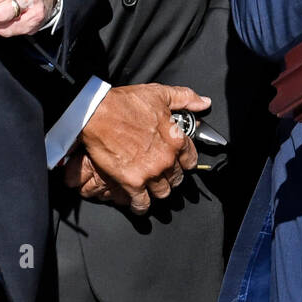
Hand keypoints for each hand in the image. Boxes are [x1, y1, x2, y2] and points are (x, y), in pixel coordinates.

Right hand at [65, 83, 209, 213]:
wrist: (97, 113)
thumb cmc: (126, 103)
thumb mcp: (161, 94)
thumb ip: (186, 98)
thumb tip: (204, 103)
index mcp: (176, 140)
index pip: (191, 160)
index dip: (185, 162)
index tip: (180, 163)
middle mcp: (166, 159)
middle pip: (177, 179)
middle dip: (171, 178)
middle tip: (163, 175)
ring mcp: (150, 173)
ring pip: (163, 193)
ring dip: (159, 191)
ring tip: (153, 188)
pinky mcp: (131, 183)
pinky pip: (142, 204)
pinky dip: (142, 206)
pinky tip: (140, 204)